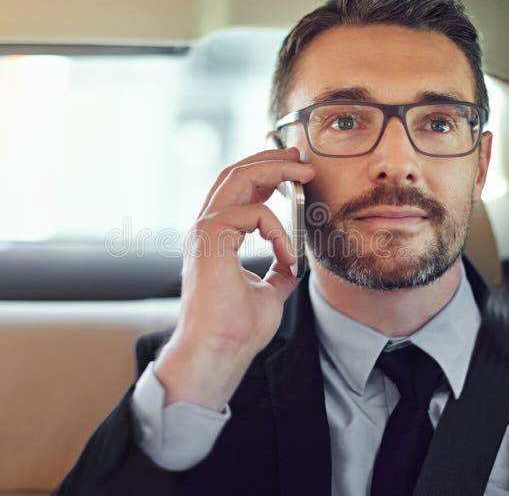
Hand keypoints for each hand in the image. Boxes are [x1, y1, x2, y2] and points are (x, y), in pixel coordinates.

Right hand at [153, 147, 314, 410]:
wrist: (219, 350)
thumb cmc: (236, 329)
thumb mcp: (269, 292)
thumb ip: (278, 270)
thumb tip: (294, 261)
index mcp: (216, 238)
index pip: (237, 191)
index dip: (266, 175)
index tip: (295, 174)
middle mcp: (206, 228)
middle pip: (235, 174)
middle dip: (270, 159)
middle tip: (301, 157)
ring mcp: (205, 230)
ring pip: (237, 178)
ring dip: (274, 169)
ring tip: (304, 172)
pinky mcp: (211, 236)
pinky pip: (255, 213)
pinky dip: (279, 230)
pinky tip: (288, 256)